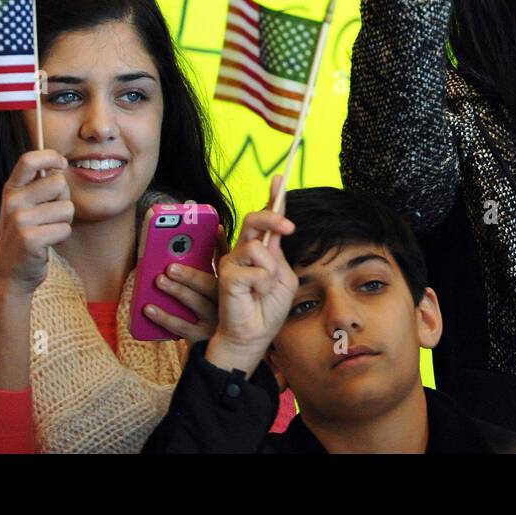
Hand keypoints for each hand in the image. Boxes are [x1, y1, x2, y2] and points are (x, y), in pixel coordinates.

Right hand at [0, 150, 73, 295]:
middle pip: (59, 183)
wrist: (11, 275)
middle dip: (64, 199)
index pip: (29, 159)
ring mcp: (19, 220)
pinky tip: (45, 244)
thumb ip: (38, 185)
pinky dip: (61, 237)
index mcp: (11, 190)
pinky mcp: (29, 238)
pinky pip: (65, 229)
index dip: (51, 157)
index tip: (62, 164)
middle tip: (50, 216)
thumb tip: (61, 164)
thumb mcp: (24, 206)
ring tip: (46, 231)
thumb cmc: (26, 235)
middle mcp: (12, 201)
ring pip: (67, 208)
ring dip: (64, 221)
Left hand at [142, 224, 228, 342]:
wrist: (220, 350)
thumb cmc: (214, 309)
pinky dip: (164, 317)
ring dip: (177, 291)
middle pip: (210, 285)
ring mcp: (214, 321)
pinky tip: (149, 308)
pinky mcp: (200, 336)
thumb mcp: (217, 285)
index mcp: (230, 286)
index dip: (220, 246)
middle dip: (190, 275)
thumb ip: (213, 260)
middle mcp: (226, 303)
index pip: (226, 263)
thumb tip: (209, 232)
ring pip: (196, 303)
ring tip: (159, 281)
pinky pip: (181, 326)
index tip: (212, 231)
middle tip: (170, 267)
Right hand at [204, 209, 296, 377]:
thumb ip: (279, 254)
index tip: (279, 179)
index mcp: (260, 250)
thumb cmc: (269, 308)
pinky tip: (254, 296)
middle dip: (272, 216)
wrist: (255, 335)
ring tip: (263, 289)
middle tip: (288, 227)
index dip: (273, 198)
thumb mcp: (283, 277)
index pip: (265, 219)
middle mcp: (244, 251)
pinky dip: (263, 285)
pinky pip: (257, 270)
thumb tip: (278, 230)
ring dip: (270, 272)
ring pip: (259, 248)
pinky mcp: (227, 275)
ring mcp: (233, 261)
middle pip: (255, 219)